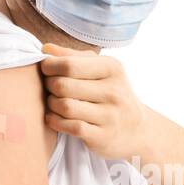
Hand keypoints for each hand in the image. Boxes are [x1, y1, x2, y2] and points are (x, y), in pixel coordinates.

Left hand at [38, 42, 153, 159]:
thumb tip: (46, 48)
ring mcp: (110, 115)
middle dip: (49, 86)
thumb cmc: (111, 93)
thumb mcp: (101, 69)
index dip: (49, 66)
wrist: (137, 129)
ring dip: (51, 105)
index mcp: (112, 68)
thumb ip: (73, 56)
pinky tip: (54, 118)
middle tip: (49, 88)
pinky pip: (70, 127)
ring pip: (65, 107)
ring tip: (53, 102)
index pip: (69, 64)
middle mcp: (114, 91)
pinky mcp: (103, 136)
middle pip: (63, 85)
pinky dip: (55, 122)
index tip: (46, 70)